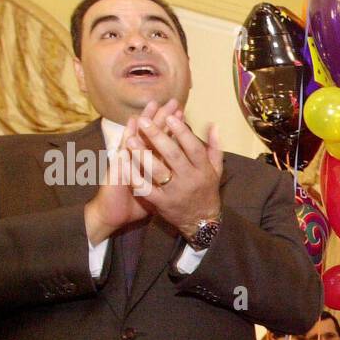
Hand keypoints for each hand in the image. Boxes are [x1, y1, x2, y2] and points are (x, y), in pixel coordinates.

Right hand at [84, 101, 182, 243]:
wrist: (113, 215)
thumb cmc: (135, 204)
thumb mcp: (155, 190)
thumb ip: (165, 178)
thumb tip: (180, 170)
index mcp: (149, 163)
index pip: (163, 141)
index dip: (172, 128)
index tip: (183, 113)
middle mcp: (137, 159)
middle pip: (152, 134)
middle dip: (162, 118)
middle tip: (172, 102)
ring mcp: (126, 162)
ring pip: (136, 138)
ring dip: (143, 123)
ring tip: (151, 107)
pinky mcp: (117, 171)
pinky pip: (122, 154)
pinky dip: (126, 140)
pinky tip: (130, 127)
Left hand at [129, 100, 223, 238]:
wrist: (201, 222)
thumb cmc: (207, 190)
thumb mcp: (216, 169)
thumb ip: (214, 147)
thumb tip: (213, 124)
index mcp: (203, 170)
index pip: (194, 148)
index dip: (182, 132)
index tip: (171, 117)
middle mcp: (189, 180)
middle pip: (173, 156)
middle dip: (158, 137)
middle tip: (144, 121)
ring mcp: (174, 192)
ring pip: (157, 171)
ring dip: (143, 154)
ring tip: (130, 138)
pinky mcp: (161, 203)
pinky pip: (145, 188)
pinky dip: (133, 175)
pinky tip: (124, 162)